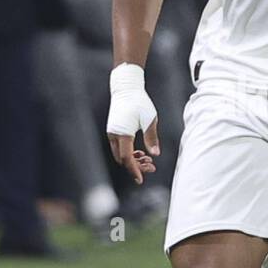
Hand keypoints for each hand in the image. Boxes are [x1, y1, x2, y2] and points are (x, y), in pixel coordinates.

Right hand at [106, 63, 159, 183]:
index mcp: (123, 134)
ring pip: (120, 154)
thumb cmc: (139, 101)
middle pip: (122, 159)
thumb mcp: (150, 119)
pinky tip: (141, 152)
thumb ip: (151, 138)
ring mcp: (112, 133)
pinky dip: (129, 153)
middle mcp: (114, 135)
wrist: (126, 87)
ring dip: (133, 160)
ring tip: (148, 159)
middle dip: (136, 166)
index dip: (134, 170)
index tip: (141, 180)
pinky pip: (119, 147)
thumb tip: (155, 154)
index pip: (126, 158)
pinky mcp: (114, 130)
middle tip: (152, 167)